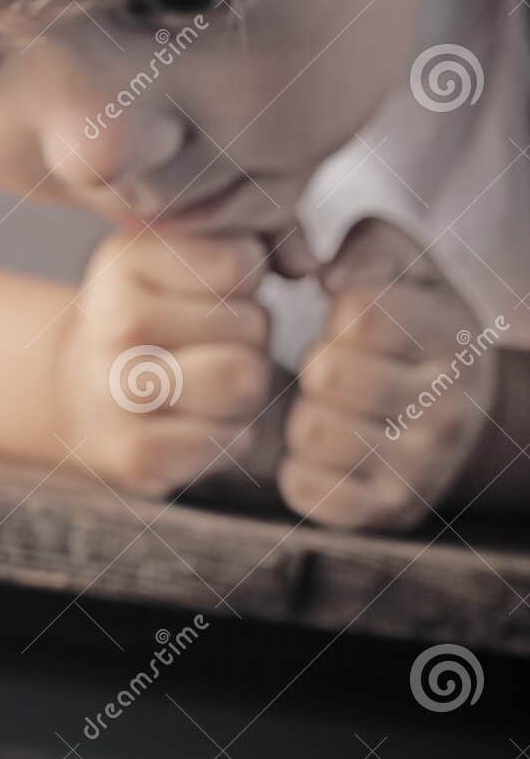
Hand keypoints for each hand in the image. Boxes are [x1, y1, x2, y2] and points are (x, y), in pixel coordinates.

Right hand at [56, 225, 279, 495]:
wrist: (81, 390)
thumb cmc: (159, 314)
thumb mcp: (186, 253)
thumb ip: (255, 234)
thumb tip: (307, 266)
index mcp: (127, 259)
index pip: (241, 263)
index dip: (246, 280)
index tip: (208, 291)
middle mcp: (114, 322)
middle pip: (253, 326)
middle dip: (250, 337)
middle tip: (209, 345)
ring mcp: (118, 392)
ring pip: (246, 382)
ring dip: (246, 388)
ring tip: (210, 382)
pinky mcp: (135, 453)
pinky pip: (232, 440)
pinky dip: (231, 435)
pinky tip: (196, 422)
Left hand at [280, 219, 500, 531]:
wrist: (460, 417)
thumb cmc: (415, 326)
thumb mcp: (407, 267)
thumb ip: (369, 247)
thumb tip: (329, 277)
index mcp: (451, 336)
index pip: (364, 313)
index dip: (338, 315)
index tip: (350, 325)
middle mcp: (446, 408)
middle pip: (330, 374)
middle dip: (317, 365)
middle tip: (335, 372)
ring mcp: (419, 468)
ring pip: (311, 431)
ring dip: (303, 417)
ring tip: (331, 411)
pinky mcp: (385, 511)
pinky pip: (304, 487)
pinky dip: (299, 469)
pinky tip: (324, 454)